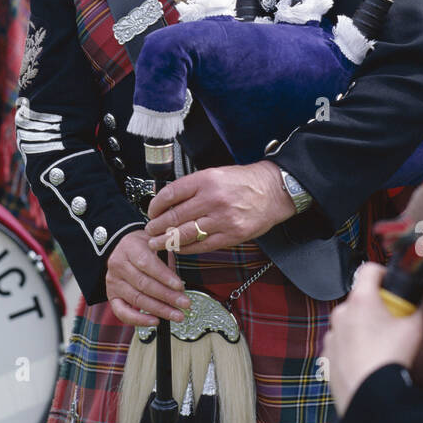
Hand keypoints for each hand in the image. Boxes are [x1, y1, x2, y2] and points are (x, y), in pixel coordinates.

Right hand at [106, 230, 191, 328]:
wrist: (124, 247)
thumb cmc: (145, 246)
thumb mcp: (157, 242)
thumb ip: (167, 257)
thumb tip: (179, 278)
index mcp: (130, 247)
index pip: (147, 263)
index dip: (164, 276)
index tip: (180, 286)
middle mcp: (118, 264)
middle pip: (143, 284)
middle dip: (167, 296)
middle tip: (185, 304)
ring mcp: (114, 282)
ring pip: (137, 299)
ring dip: (160, 310)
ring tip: (177, 315)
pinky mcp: (112, 296)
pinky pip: (122, 312)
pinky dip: (139, 320)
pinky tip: (156, 321)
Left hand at [143, 161, 293, 253]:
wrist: (273, 191)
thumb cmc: (244, 182)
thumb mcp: (215, 174)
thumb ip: (193, 187)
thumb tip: (168, 201)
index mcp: (206, 180)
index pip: (171, 194)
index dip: (156, 205)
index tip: (151, 211)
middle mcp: (213, 199)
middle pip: (175, 216)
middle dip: (157, 227)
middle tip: (149, 232)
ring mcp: (223, 219)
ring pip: (186, 234)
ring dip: (167, 241)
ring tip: (157, 243)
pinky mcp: (232, 235)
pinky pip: (203, 245)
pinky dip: (187, 248)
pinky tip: (178, 249)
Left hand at [323, 263, 422, 415]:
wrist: (374, 401)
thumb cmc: (394, 361)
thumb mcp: (417, 329)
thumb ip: (419, 307)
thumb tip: (422, 299)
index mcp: (361, 301)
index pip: (369, 270)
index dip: (384, 273)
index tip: (393, 285)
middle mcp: (341, 315)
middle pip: (360, 301)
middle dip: (376, 308)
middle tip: (395, 325)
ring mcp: (331, 337)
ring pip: (349, 325)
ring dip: (363, 331)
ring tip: (382, 350)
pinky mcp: (327, 359)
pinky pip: (341, 347)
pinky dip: (353, 351)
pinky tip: (369, 365)